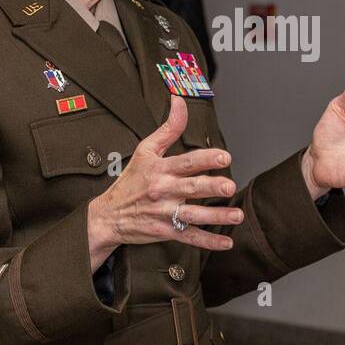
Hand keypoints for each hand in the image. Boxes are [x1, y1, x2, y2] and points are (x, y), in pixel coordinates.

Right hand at [87, 96, 243, 268]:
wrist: (108, 216)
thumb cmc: (130, 181)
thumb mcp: (145, 151)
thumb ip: (168, 128)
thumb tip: (179, 101)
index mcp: (160, 169)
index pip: (185, 162)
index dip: (206, 158)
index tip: (224, 157)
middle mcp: (163, 191)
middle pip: (191, 188)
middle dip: (211, 187)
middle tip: (229, 186)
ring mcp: (165, 213)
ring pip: (194, 215)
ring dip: (217, 217)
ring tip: (237, 216)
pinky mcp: (166, 231)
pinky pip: (189, 237)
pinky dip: (208, 242)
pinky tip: (226, 243)